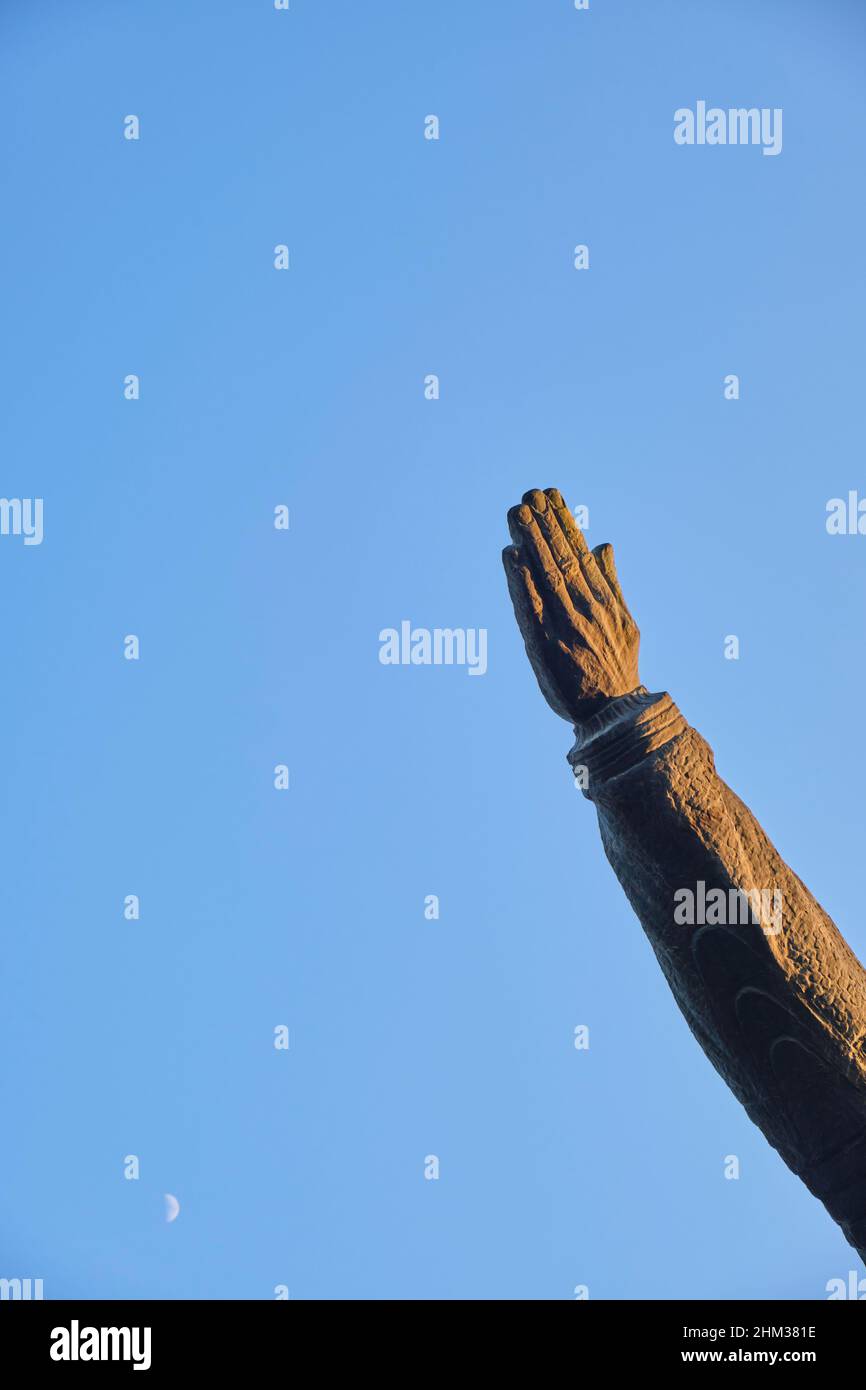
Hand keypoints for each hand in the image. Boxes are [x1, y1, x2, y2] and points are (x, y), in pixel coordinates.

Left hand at [502, 488, 640, 723]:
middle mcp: (585, 608)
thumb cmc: (617, 666)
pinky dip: (520, 580)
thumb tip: (604, 544)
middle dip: (543, 524)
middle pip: (560, 557)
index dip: (563, 522)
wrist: (613, 713)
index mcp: (604, 599)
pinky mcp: (544, 646)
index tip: (550, 495)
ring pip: (545, 575)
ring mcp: (564, 626)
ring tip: (517, 513)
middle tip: (528, 496)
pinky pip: (529, 607)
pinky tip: (511, 556)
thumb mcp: (624, 621)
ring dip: (530, 542)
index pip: (580, 552)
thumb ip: (611, 582)